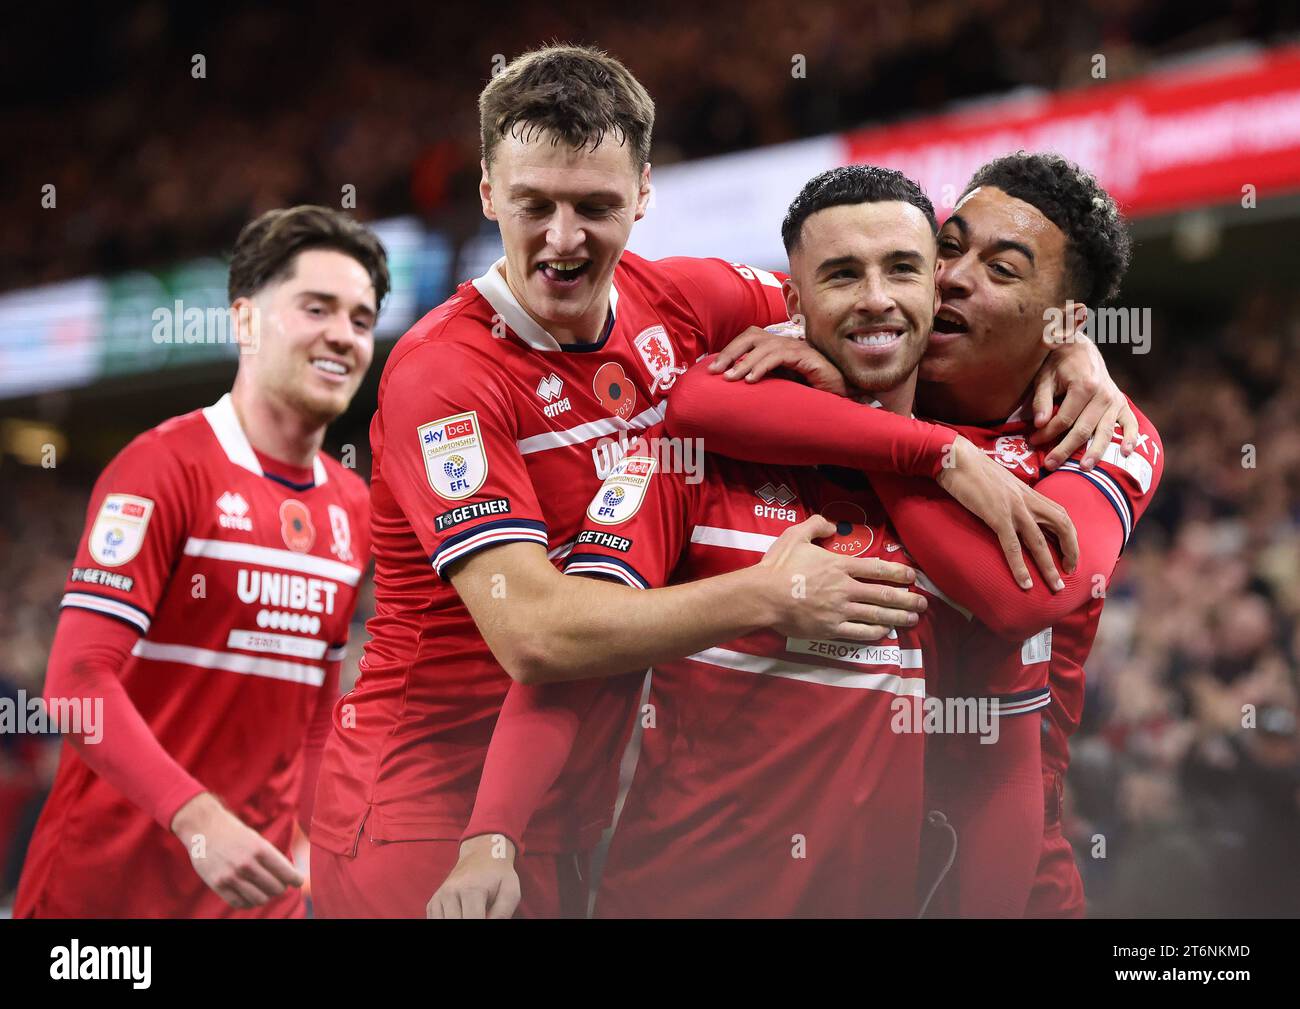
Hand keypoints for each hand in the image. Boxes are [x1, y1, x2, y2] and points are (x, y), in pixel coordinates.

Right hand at [171, 792, 302, 908]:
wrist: (203, 827)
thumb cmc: (235, 833)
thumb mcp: (257, 839)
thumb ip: (271, 858)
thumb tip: (288, 878)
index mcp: (260, 849)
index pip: (286, 873)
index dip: (296, 880)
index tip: (297, 881)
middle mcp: (247, 864)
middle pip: (275, 889)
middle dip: (280, 887)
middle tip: (278, 883)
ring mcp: (231, 876)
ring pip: (260, 899)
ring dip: (265, 896)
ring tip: (263, 889)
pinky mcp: (218, 885)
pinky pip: (240, 903)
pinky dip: (248, 902)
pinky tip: (249, 894)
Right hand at [427, 834, 520, 918]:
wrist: (481, 855)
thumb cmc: (498, 875)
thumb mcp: (510, 890)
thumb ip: (503, 913)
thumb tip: (489, 925)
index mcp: (472, 889)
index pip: (472, 921)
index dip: (483, 926)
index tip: (489, 918)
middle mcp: (451, 892)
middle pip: (457, 923)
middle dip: (469, 925)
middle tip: (482, 913)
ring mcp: (439, 897)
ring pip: (444, 923)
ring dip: (458, 922)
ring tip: (472, 912)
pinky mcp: (433, 903)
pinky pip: (435, 921)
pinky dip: (448, 921)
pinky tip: (460, 914)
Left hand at [707, 324, 846, 395]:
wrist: (840, 395)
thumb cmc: (808, 392)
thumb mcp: (778, 384)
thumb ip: (761, 379)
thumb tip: (732, 385)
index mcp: (777, 346)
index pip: (748, 338)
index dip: (729, 350)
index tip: (713, 369)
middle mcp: (786, 342)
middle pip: (751, 336)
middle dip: (730, 352)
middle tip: (714, 371)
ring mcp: (797, 347)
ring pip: (764, 346)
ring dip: (744, 362)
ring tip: (730, 379)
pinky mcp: (806, 356)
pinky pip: (779, 356)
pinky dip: (762, 366)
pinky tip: (751, 379)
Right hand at [759, 515, 924, 640]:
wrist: (763, 597)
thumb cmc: (778, 566)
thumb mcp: (795, 536)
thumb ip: (816, 525)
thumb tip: (832, 524)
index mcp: (839, 565)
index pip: (878, 568)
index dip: (899, 572)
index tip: (913, 577)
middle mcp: (845, 589)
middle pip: (884, 594)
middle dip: (907, 599)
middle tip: (923, 602)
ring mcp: (839, 611)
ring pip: (876, 614)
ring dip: (898, 617)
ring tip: (912, 618)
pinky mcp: (830, 629)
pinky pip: (859, 633)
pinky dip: (875, 632)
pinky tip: (885, 631)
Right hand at [936, 436, 1079, 588]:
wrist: (956, 458)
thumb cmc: (973, 470)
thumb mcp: (1001, 483)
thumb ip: (1013, 498)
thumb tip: (1015, 512)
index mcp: (1029, 493)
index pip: (1060, 515)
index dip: (1070, 537)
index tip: (1070, 555)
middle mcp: (1027, 500)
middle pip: (1061, 527)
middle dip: (1071, 551)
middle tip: (1069, 573)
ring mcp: (1014, 509)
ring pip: (1039, 542)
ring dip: (1049, 567)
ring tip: (1055, 586)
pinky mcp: (997, 516)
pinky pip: (1013, 546)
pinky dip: (1020, 567)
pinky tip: (1025, 583)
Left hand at [1028, 336, 1136, 470]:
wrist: (1081, 348)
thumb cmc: (1058, 364)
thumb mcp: (1045, 377)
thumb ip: (1042, 400)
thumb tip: (1040, 424)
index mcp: (1084, 386)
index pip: (1064, 419)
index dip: (1047, 433)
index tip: (1033, 441)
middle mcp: (1103, 394)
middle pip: (1083, 429)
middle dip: (1065, 449)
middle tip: (1050, 465)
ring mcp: (1115, 400)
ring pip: (1105, 432)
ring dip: (1095, 452)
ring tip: (1084, 469)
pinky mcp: (1122, 404)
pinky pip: (1130, 423)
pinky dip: (1130, 438)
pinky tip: (1125, 453)